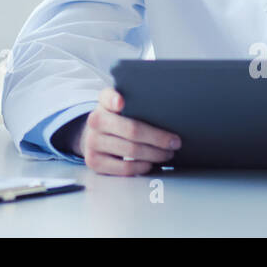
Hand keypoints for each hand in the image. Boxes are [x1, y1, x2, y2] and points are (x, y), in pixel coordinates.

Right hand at [65, 87, 180, 175]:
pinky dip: (143, 166)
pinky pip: (125, 168)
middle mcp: (94, 121)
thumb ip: (133, 98)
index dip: (113, 100)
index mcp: (102, 103)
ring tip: (167, 153)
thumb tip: (162, 104)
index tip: (121, 102)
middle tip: (174, 142)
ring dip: (155, 154)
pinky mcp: (94, 162)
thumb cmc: (116, 119)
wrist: (94, 136)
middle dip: (158, 138)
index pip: (107, 98)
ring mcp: (92, 142)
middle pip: (132, 130)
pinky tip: (151, 163)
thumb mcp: (120, 104)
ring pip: (132, 151)